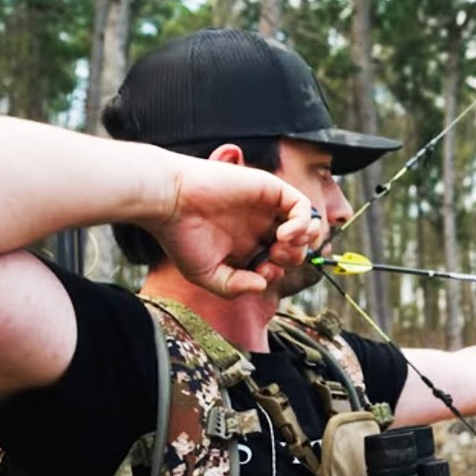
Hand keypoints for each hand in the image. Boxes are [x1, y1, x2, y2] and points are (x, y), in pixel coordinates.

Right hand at [146, 160, 321, 296]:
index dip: (277, 273)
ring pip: (306, 224)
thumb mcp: (206, 275)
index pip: (279, 263)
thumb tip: (262, 285)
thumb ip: (234, 287)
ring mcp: (266, 207)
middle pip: (296, 246)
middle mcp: (259, 226)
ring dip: (303, 241)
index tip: (259, 272)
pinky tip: (283, 234)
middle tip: (273, 258)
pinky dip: (302, 222)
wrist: (169, 201)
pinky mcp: (269, 189)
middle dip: (294, 258)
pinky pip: (302, 205)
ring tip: (282, 246)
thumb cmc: (181, 236)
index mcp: (246, 246)